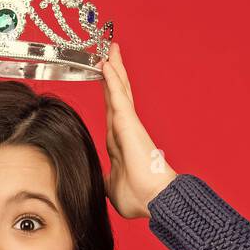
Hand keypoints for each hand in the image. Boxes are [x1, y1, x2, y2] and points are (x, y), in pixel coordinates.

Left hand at [98, 42, 176, 219]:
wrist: (154, 200)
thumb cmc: (139, 197)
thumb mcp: (110, 187)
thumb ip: (102, 179)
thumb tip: (94, 180)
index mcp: (119, 142)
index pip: (111, 112)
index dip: (107, 94)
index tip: (103, 79)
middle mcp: (124, 129)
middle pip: (117, 95)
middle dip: (112, 74)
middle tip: (108, 53)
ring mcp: (128, 125)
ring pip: (119, 91)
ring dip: (114, 69)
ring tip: (109, 49)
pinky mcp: (129, 125)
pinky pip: (119, 98)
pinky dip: (112, 80)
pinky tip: (107, 64)